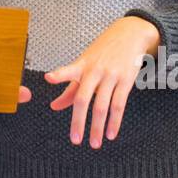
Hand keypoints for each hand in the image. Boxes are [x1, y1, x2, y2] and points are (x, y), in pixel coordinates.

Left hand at [46, 17, 160, 146]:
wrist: (129, 35)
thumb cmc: (102, 52)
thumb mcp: (84, 65)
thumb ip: (70, 87)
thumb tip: (54, 106)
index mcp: (81, 66)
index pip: (68, 70)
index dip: (58, 74)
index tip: (49, 78)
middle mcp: (95, 70)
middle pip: (83, 98)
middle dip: (79, 121)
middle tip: (75, 140)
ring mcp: (111, 75)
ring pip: (102, 106)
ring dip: (98, 127)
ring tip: (94, 143)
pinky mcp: (126, 80)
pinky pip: (119, 104)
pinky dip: (115, 121)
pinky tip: (111, 134)